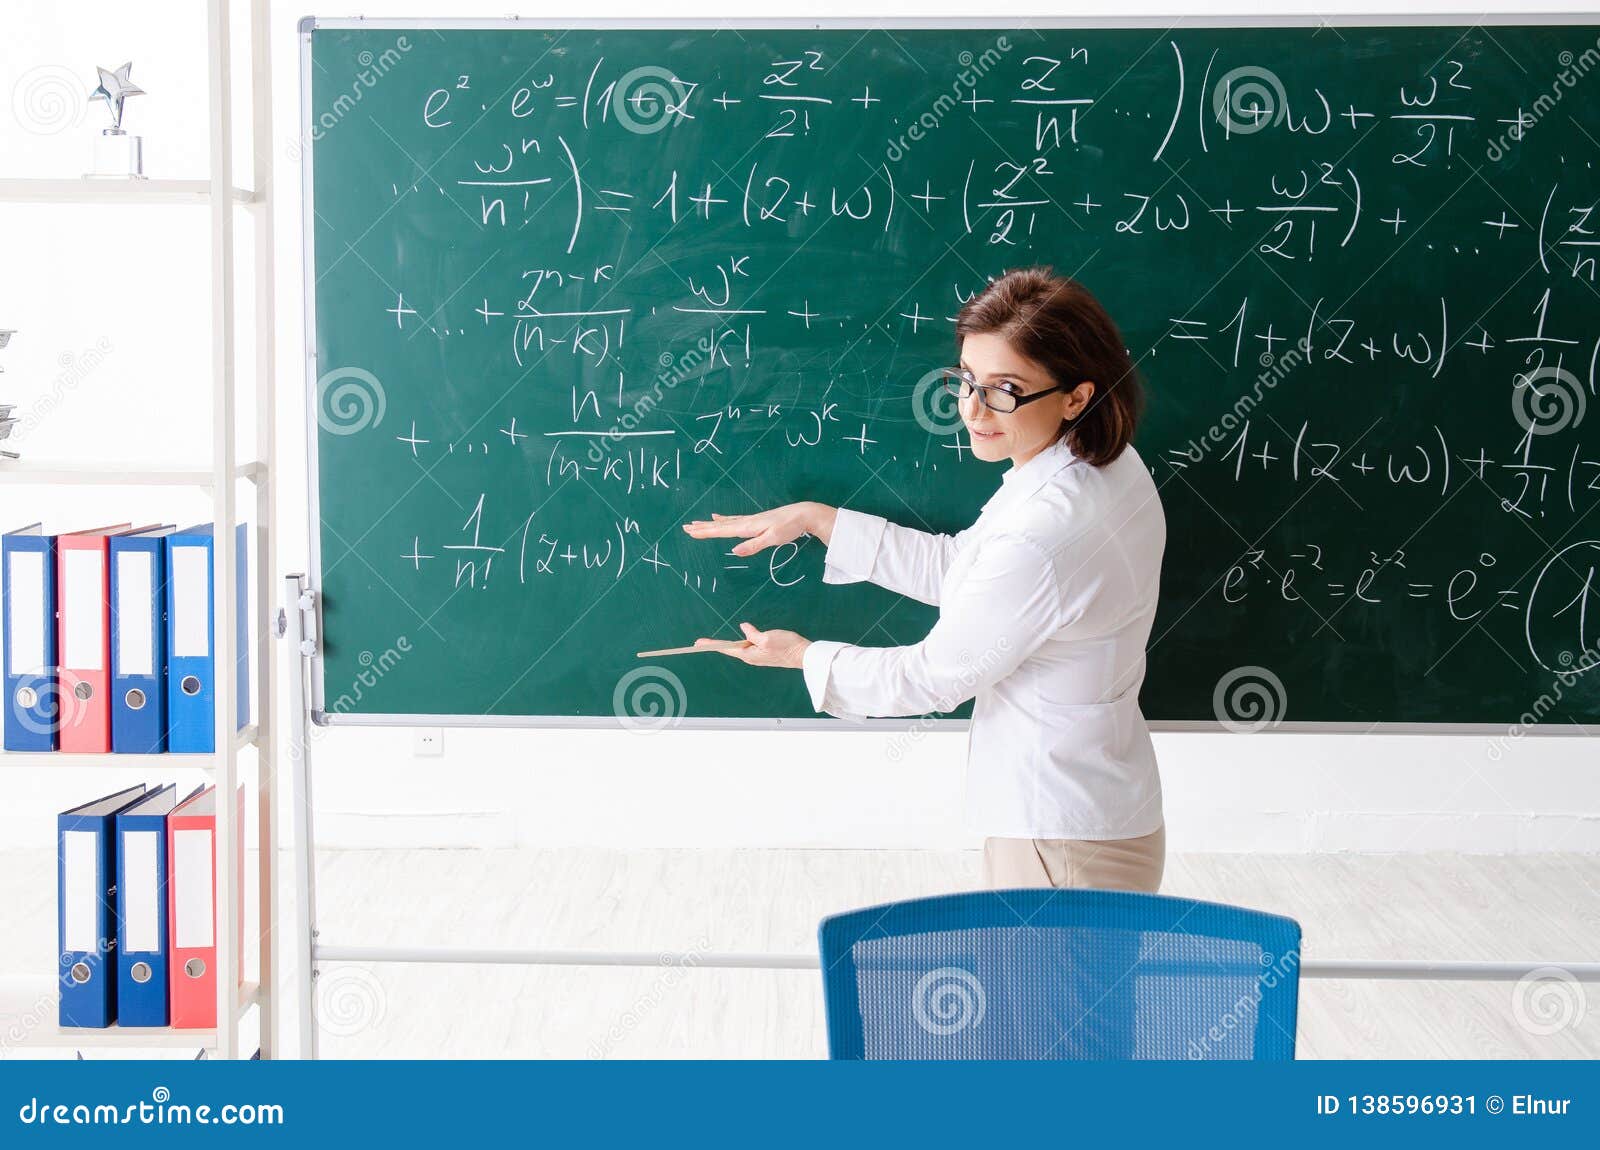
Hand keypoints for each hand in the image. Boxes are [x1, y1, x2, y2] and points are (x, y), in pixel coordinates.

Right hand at [681, 502, 834, 556]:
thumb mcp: (772, 539)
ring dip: (710, 524)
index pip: (723, 531)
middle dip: (703, 528)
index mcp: (748, 527)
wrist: (803, 514)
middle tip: (685, 527)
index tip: (691, 532)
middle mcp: (746, 522)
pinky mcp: (756, 520)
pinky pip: (734, 520)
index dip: (706, 532)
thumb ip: (753, 546)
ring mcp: (751, 520)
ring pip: (725, 522)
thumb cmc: (789, 527)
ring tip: (697, 523)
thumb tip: (734, 551)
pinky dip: (724, 519)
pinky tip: (719, 517)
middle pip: (720, 525)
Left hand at [694, 622, 809, 668]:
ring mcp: (757, 657)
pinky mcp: (763, 654)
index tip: (698, 643)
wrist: (803, 655)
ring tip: (714, 643)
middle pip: (730, 649)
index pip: (726, 648)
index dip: (712, 645)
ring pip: (738, 649)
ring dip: (726, 645)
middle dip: (716, 645)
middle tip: (700, 642)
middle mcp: (751, 657)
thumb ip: (753, 634)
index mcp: (749, 654)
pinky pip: (747, 648)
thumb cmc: (786, 646)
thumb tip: (743, 628)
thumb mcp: (768, 637)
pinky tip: (737, 642)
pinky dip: (738, 644)